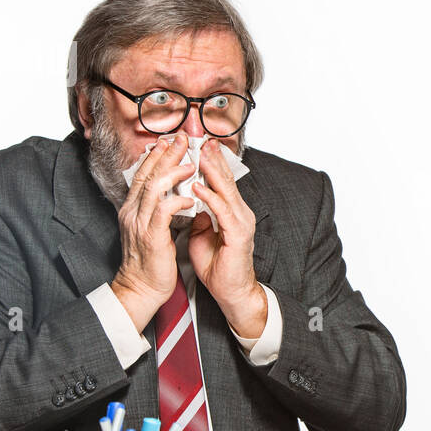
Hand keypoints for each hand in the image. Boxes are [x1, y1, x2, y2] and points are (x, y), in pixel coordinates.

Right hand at [111, 133, 195, 330]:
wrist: (142, 289)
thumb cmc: (150, 262)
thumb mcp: (151, 230)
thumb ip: (157, 211)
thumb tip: (171, 194)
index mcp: (133, 210)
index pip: (143, 175)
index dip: (156, 157)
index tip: (169, 142)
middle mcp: (133, 213)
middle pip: (147, 174)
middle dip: (166, 155)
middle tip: (182, 139)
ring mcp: (140, 224)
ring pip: (154, 188)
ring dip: (173, 173)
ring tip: (191, 164)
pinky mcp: (151, 237)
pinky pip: (164, 211)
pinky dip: (177, 201)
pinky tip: (190, 197)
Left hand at [188, 137, 266, 337]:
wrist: (231, 291)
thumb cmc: (218, 265)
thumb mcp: (202, 234)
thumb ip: (199, 216)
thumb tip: (189, 201)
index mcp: (232, 211)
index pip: (221, 181)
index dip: (210, 162)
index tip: (198, 145)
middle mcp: (240, 212)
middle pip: (226, 180)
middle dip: (214, 158)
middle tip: (202, 138)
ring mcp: (242, 222)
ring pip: (226, 191)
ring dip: (212, 172)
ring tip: (199, 156)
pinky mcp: (239, 235)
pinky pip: (223, 212)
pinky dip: (210, 198)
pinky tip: (198, 188)